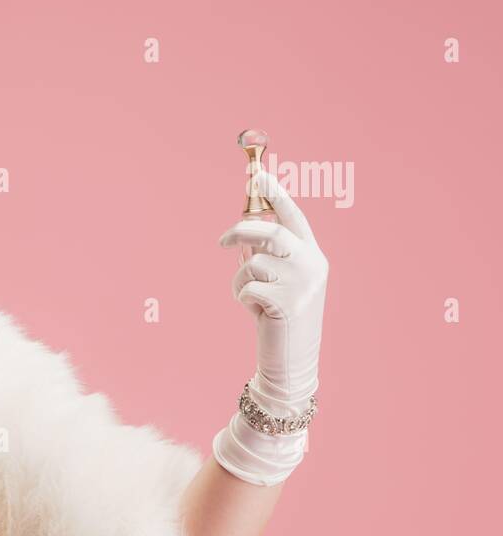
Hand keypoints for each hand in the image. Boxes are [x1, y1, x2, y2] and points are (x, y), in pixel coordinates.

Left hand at [218, 170, 328, 415]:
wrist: (291, 361)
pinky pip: (248, 287)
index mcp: (312, 255)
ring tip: (250, 297)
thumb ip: (268, 256)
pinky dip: (242, 297)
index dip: (274, 194)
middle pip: (272, 232)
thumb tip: (244, 227)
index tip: (255, 174)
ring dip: (240, 279)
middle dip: (243, 230)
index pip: (294, 216)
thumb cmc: (280, 318)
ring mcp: (303, 284)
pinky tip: (256, 313)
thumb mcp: (279, 282)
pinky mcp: (288, 303)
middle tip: (223, 241)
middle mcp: (312, 265)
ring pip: (254, 262)